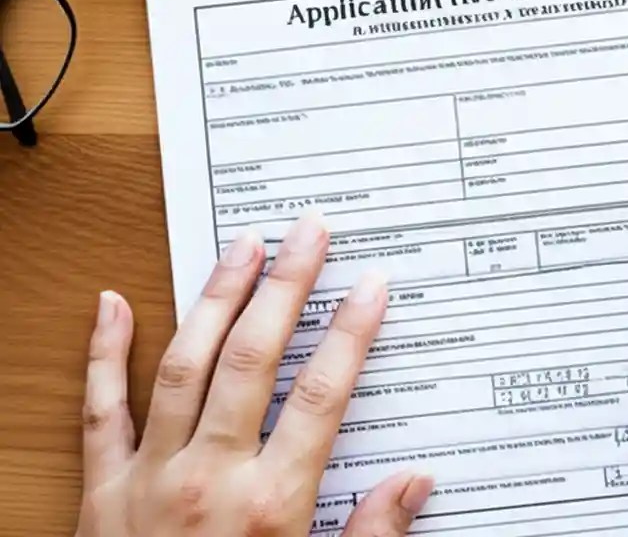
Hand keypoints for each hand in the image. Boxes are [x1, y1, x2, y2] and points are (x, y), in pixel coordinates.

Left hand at [76, 211, 433, 536]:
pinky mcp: (100, 491)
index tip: (371, 287)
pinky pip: (100, 410)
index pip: (323, 395)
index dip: (351, 333)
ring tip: (241, 246)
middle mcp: (210, 479)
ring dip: (214, 298)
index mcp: (272, 505)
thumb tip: (416, 485)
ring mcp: (149, 479)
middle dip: (286, 287)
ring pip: (182, 365)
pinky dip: (104, 354)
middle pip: (253, 359)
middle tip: (308, 233)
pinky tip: (113, 303)